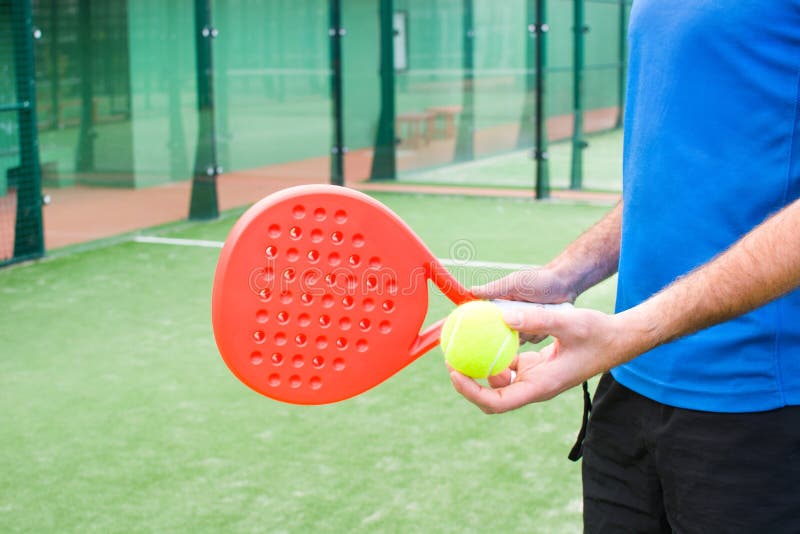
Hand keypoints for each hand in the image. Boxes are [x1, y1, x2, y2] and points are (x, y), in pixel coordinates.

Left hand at [449, 306, 625, 413]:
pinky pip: (508, 363)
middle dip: (467, 381)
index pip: (497, 402)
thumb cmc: (599, 334)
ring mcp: (534, 377)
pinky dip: (495, 351)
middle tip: (449, 358)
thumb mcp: (568, 322)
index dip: (471, 393)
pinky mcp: (535, 366)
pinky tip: (486, 331)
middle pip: (491, 395)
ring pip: (498, 379)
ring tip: (462, 343)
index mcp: (540, 386)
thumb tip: (502, 315)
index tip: (454, 373)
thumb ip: (537, 319)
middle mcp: (534, 386)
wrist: (619, 338)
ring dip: (480, 365)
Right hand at [471, 267, 577, 343]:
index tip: (480, 332)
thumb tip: (471, 291)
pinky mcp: (536, 330)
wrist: (565, 284)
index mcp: (500, 305)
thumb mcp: (514, 283)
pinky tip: (545, 325)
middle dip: (508, 333)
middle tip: (515, 329)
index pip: (485, 319)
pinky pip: (532, 340)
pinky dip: (538, 334)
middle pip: (501, 334)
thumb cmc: (538, 280)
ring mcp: (524, 324)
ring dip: (526, 333)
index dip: (482, 327)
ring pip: (518, 339)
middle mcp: (510, 316)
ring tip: (536, 317)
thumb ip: (494, 289)